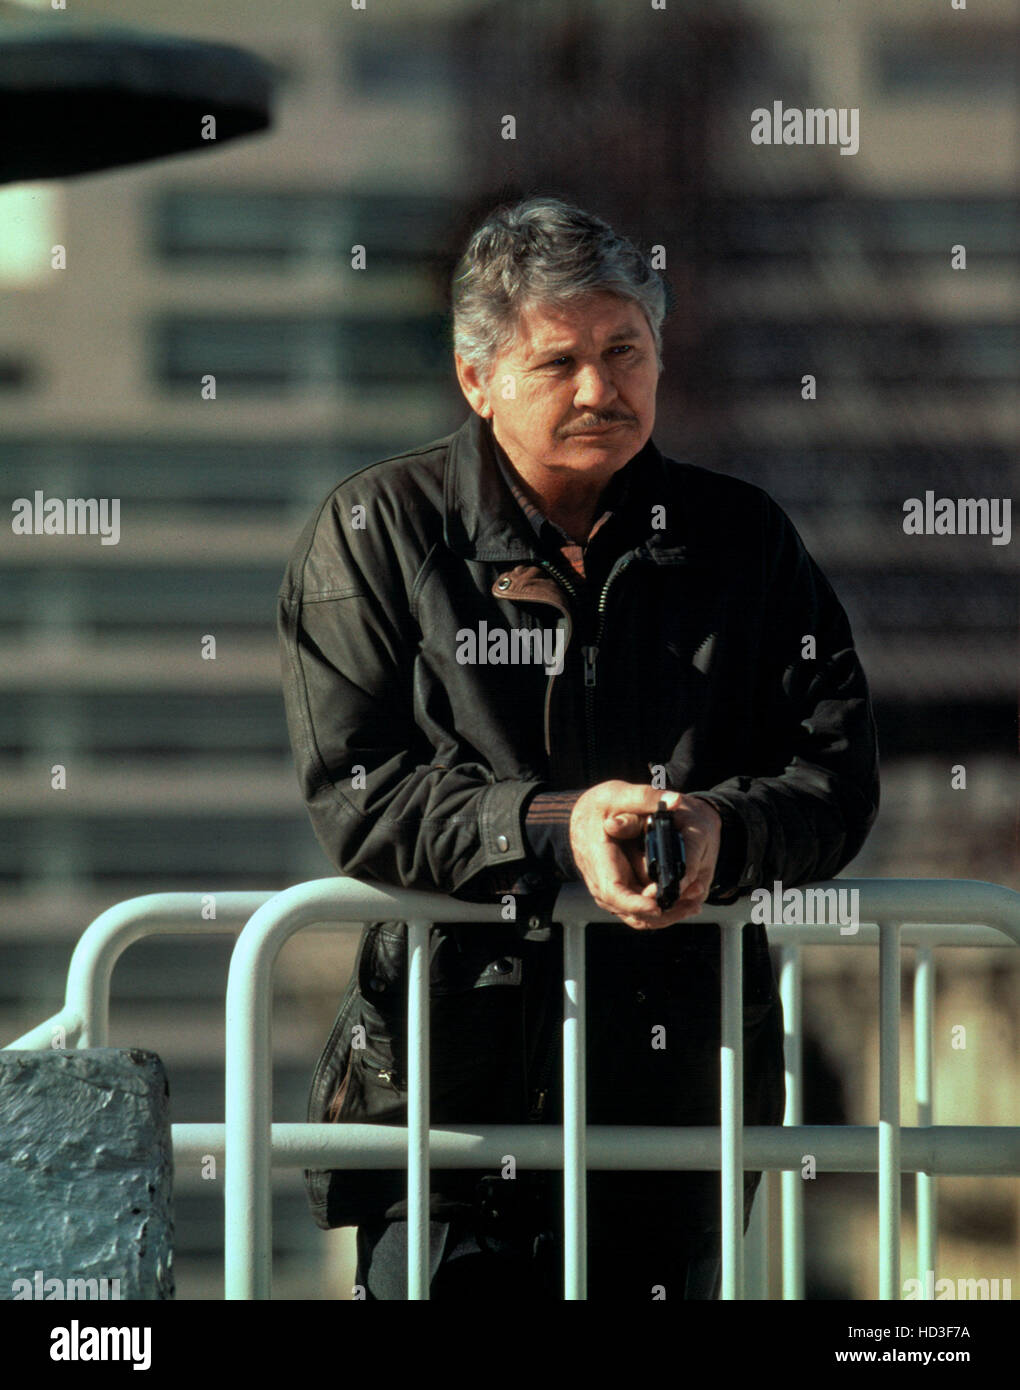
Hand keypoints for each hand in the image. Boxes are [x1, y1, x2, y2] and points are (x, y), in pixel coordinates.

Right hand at [569, 781, 721, 929]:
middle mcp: (601, 882)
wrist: (582, 817)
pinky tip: (687, 900)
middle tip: (692, 900)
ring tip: (694, 902)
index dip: (635, 903)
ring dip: (668, 913)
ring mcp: (611, 891)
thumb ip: (645, 797)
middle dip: (663, 911)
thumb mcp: (617, 795)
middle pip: (631, 911)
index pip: (613, 891)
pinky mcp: (622, 893)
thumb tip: (675, 800)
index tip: (657, 905)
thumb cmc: (598, 806)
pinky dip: (664, 909)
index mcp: (598, 859)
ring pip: (639, 916)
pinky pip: (642, 910)